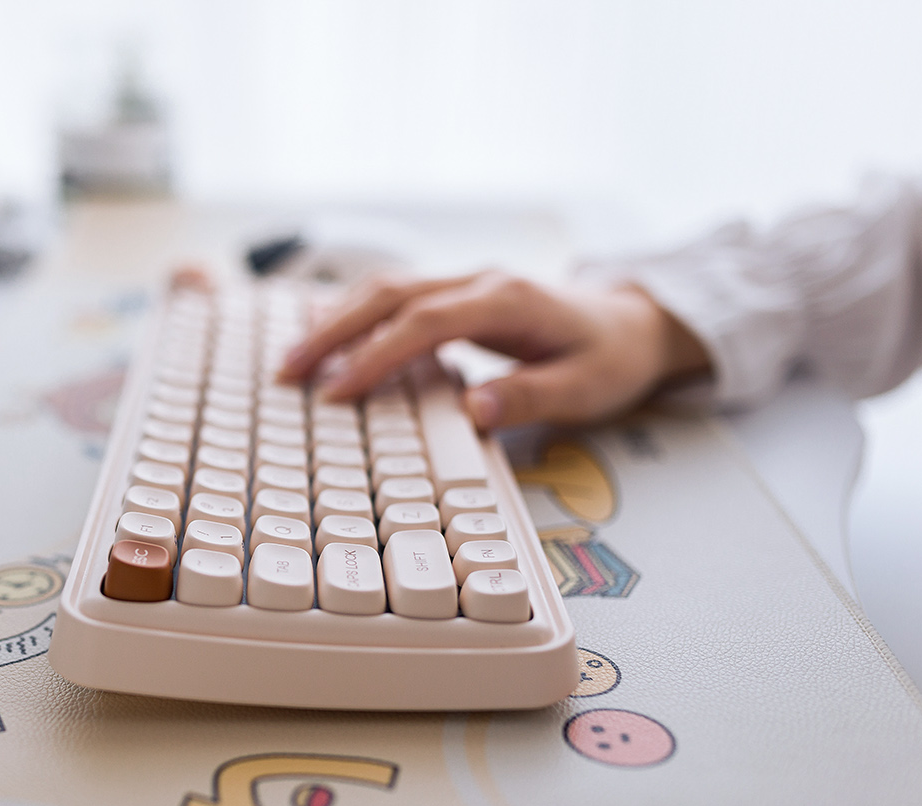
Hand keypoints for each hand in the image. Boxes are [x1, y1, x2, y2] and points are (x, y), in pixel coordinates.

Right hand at [278, 271, 710, 429]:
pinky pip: (394, 295)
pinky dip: (353, 312)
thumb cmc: (609, 359)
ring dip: (334, 320)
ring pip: (384, 289)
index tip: (338, 393)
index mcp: (506, 301)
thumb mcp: (585, 389)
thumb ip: (529, 397)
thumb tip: (472, 408)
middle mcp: (478, 281)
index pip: (423, 323)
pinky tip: (322, 331)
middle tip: (288, 372)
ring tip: (293, 360)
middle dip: (333, 332)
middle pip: (388, 295)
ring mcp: (464, 281)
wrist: (633, 323)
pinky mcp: (456, 293)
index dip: (376, 356)